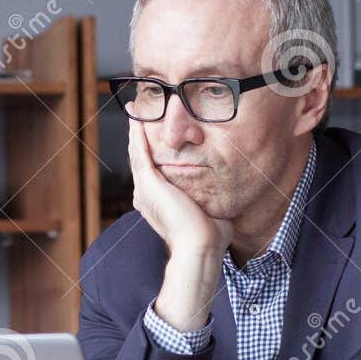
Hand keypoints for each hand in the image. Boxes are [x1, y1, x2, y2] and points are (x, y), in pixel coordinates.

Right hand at [127, 119, 231, 256]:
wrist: (200, 248)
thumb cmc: (209, 238)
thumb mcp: (208, 209)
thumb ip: (210, 197)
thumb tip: (224, 190)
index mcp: (157, 203)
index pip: (152, 171)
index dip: (152, 152)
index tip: (155, 137)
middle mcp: (145, 196)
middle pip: (141, 159)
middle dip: (140, 137)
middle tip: (139, 116)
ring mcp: (144, 190)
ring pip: (137, 153)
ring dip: (136, 131)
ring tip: (136, 111)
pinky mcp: (149, 183)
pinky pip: (140, 152)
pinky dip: (138, 134)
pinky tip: (137, 118)